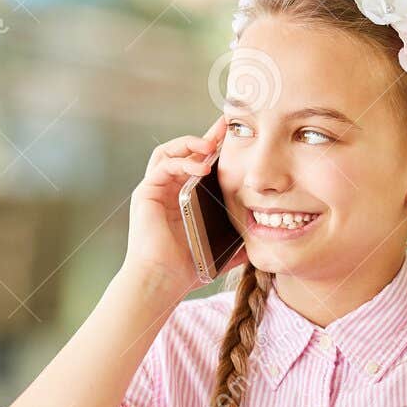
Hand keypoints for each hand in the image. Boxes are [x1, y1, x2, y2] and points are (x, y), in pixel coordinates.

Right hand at [121, 115, 246, 298]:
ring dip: (190, 143)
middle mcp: (166, 190)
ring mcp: (154, 190)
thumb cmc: (186, 269)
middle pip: (183, 151)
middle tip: (226, 125)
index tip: (235, 135)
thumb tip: (261, 240)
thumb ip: (237, 241)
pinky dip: (183, 161)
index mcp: (183, 198)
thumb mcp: (221, 249)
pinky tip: (202, 165)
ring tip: (211, 144)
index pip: (198, 164)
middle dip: (205, 136)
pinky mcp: (145, 193)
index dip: (215, 148)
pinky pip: (164, 166)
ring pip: (169, 152)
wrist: (163, 281)